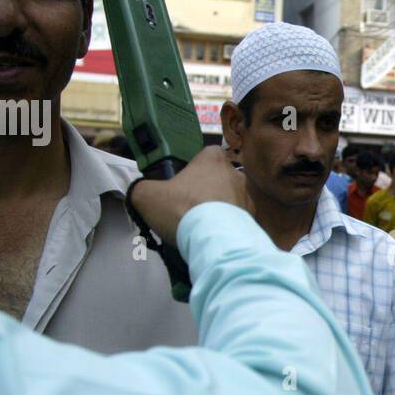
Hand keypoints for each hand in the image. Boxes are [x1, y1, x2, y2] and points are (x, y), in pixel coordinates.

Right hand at [127, 146, 250, 242]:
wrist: (213, 240)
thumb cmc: (181, 208)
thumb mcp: (146, 195)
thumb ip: (140, 188)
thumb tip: (141, 192)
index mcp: (213, 159)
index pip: (205, 154)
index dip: (192, 169)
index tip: (180, 186)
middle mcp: (235, 174)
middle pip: (217, 179)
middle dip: (204, 193)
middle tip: (187, 211)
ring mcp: (247, 197)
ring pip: (229, 201)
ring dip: (217, 211)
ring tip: (200, 229)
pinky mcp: (254, 220)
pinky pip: (237, 221)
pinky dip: (227, 228)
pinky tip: (213, 239)